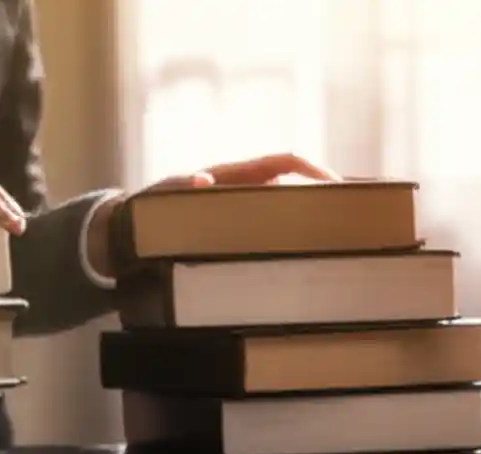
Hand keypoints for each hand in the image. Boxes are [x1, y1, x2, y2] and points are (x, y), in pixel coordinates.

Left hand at [85, 152, 339, 280]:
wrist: (133, 229)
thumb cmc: (150, 209)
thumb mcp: (165, 197)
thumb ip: (181, 186)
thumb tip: (202, 177)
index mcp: (234, 174)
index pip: (283, 161)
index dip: (311, 168)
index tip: (334, 184)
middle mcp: (244, 188)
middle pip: (294, 184)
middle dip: (321, 196)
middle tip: (348, 219)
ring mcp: (243, 209)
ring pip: (285, 209)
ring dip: (308, 221)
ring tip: (335, 244)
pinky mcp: (238, 229)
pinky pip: (270, 230)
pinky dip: (289, 240)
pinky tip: (300, 264)